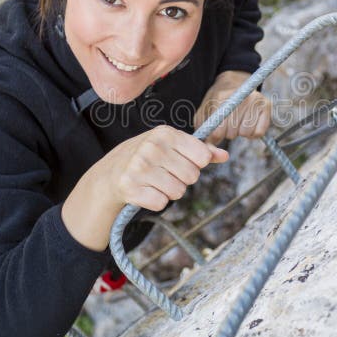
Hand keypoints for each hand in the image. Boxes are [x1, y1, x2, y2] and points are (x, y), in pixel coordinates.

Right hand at [63, 125, 227, 250]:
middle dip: (182, 180)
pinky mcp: (130, 187)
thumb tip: (225, 155)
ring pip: (178, 192)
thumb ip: (201, 150)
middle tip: (165, 174)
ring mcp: (139, 167)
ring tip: (155, 182)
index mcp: (165, 133)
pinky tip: (146, 191)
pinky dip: (156, 201)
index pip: (203, 156)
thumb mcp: (172, 146)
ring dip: (170, 192)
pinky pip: (161, 203)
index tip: (182, 162)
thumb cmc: (149, 158)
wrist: (110, 174)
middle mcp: (151, 147)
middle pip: (192, 177)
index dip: (196, 164)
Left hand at [193, 70, 271, 144]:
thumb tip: (206, 144)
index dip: (216, 136)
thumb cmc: (218, 99)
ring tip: (238, 121)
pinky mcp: (267, 106)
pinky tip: (248, 124)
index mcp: (221, 98)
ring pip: (245, 133)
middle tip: (228, 124)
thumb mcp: (205, 108)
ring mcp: (255, 101)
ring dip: (239, 132)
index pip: (218, 130)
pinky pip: (258, 133)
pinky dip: (252, 133)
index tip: (216, 134)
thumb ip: (202, 125)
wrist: (235, 82)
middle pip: (231, 133)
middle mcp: (240, 97)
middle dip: (227, 133)